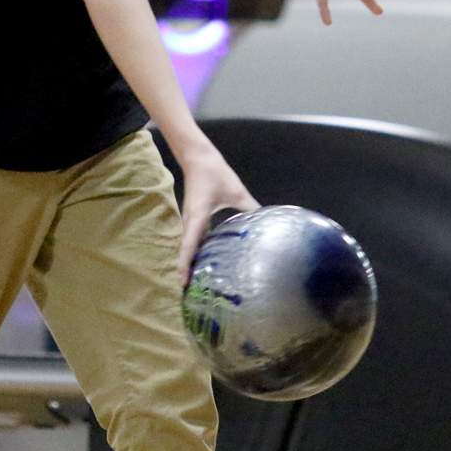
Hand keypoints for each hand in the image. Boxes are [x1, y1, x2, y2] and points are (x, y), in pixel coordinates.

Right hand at [176, 145, 259, 283]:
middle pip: (186, 251)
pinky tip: (210, 258)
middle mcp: (190, 222)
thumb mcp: (236, 191)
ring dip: (192, 261)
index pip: (188, 245)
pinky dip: (197, 250)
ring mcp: (190, 220)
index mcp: (197, 217)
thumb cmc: (215, 173)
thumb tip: (266, 223)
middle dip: (187, 270)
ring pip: (189, 245)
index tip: (183, 283)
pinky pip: (194, 238)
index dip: (184, 265)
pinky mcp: (194, 217)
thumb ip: (250, 208)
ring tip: (201, 281)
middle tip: (195, 292)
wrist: (198, 157)